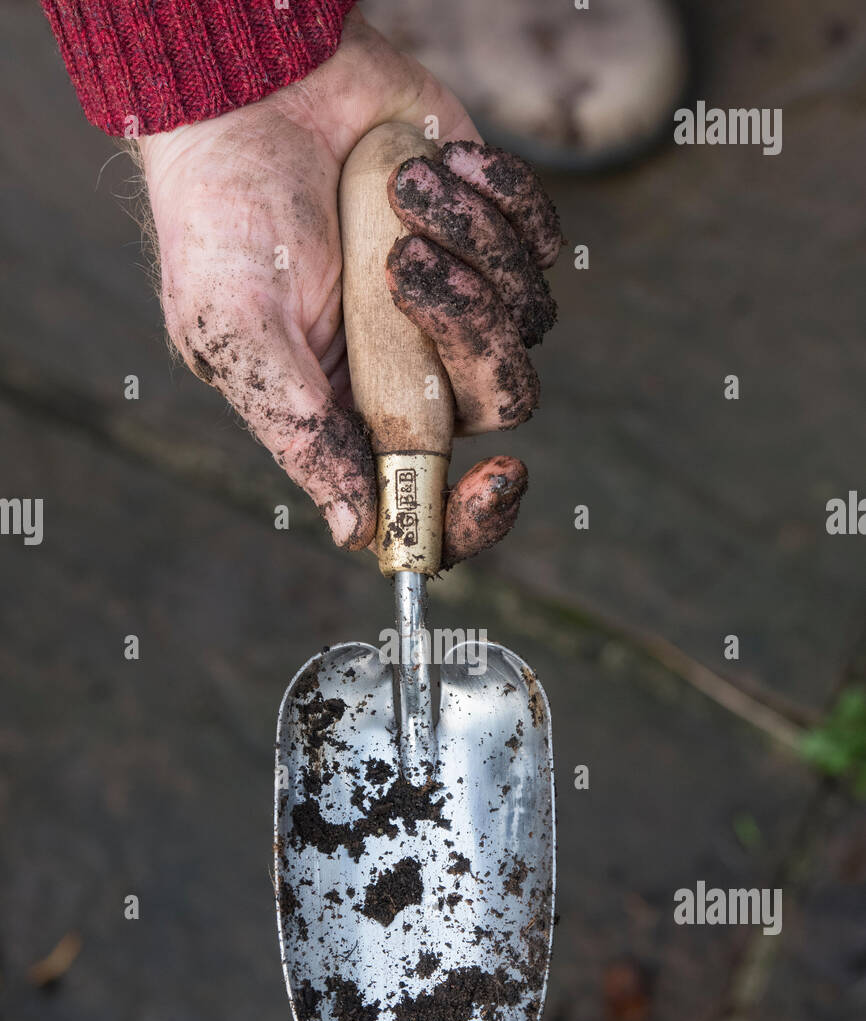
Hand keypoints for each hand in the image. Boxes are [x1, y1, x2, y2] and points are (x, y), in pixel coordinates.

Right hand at [138, 12, 559, 563]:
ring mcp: (460, 302)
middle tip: (400, 261)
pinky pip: (539, 242)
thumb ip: (300, 429)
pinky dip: (494, 196)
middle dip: (467, 329)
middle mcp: (415, 370)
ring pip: (529, 320)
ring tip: (397, 188)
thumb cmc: (223, 213)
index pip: (428, 500)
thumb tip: (355, 530)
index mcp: (352, 414)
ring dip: (470, 245)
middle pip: (502, 402)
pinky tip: (430, 165)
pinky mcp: (492, 234)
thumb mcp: (236, 330)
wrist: (253, 87)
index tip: (502, 481)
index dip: (474, 516)